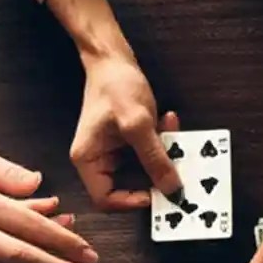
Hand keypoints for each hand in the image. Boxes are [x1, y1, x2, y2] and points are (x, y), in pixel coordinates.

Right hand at [69, 55, 180, 208]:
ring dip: (161, 157)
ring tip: (171, 134)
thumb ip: (154, 158)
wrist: (113, 60)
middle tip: (175, 170)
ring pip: (142, 171)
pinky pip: (148, 154)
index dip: (131, 202)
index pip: (105, 200)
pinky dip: (161, 142)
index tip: (157, 194)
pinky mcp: (126, 143)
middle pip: (126, 188)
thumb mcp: (138, 124)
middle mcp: (97, 160)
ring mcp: (113, 152)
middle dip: (153, 177)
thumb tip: (171, 187)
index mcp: (88, 160)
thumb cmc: (114, 85)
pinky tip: (167, 122)